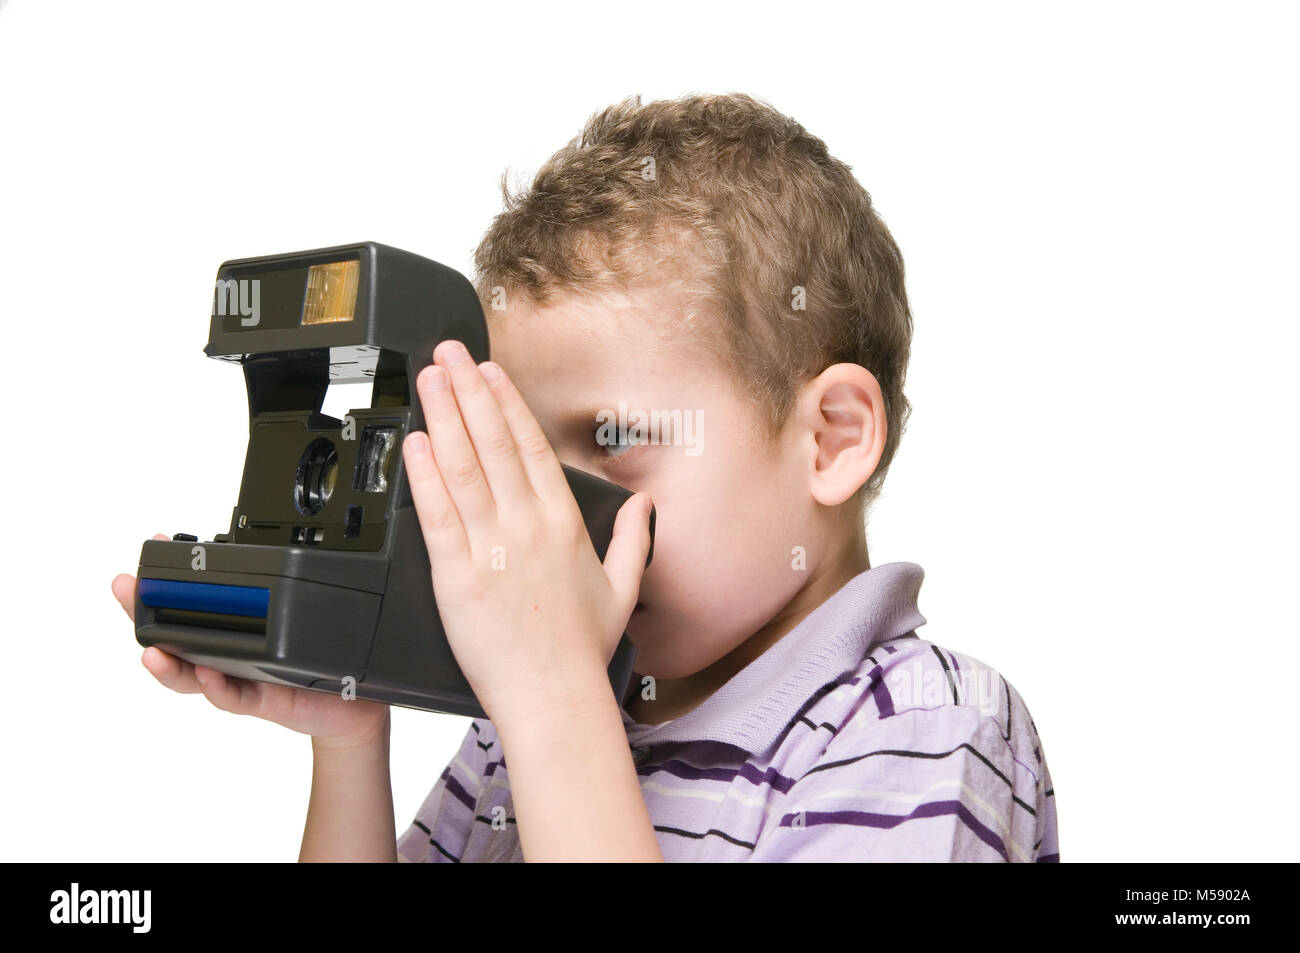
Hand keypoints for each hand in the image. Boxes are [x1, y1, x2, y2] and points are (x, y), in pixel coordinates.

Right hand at [112, 536, 389, 749]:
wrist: (352, 705)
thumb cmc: (321, 657)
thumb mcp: (303, 615)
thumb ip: (288, 588)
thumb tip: (278, 540)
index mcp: (232, 630)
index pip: (189, 603)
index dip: (167, 577)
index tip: (155, 545)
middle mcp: (226, 655)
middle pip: (171, 637)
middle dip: (141, 613)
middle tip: (125, 588)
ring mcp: (240, 679)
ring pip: (192, 674)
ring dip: (169, 663)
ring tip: (152, 649)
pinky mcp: (261, 701)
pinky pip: (233, 697)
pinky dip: (217, 686)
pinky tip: (207, 673)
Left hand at [400, 340, 652, 726]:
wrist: (553, 696)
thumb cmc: (582, 651)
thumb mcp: (621, 590)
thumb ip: (633, 540)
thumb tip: (647, 507)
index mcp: (563, 523)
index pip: (531, 447)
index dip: (506, 402)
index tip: (489, 372)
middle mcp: (527, 525)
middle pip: (493, 442)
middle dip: (468, 390)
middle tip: (447, 354)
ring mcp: (492, 547)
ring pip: (463, 466)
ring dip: (444, 416)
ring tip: (428, 379)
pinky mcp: (458, 575)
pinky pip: (438, 514)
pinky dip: (425, 474)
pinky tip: (415, 441)